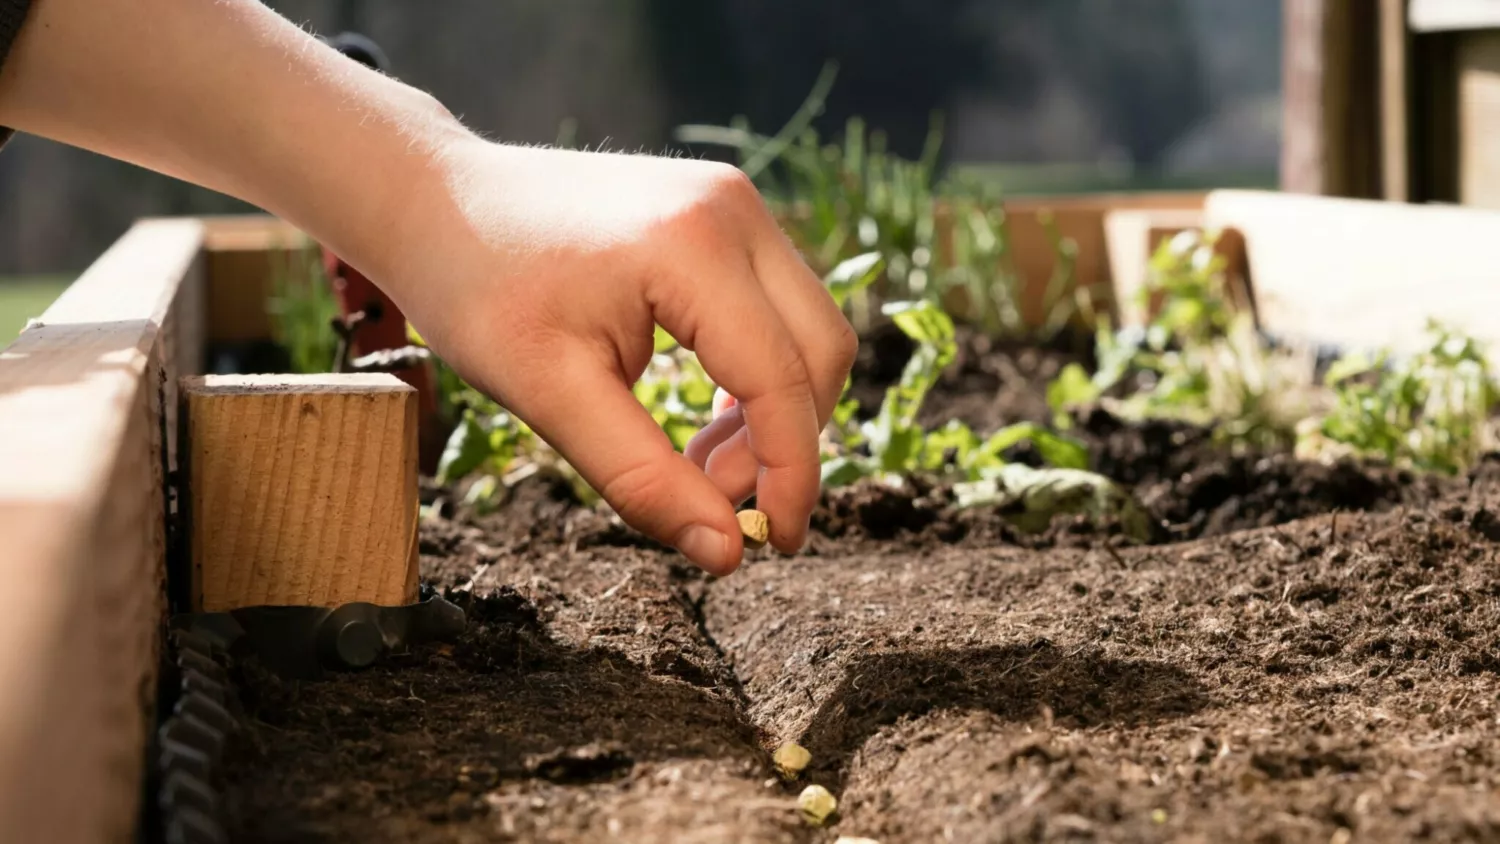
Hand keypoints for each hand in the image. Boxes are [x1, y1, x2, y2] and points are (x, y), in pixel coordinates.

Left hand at [377, 140, 856, 574]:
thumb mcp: (550, 397)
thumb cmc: (477, 289)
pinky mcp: (724, 212)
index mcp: (692, 247)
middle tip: (715, 499)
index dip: (790, 475)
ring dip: (774, 411)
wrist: (435, 199)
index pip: (782, 380)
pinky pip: (777, 307)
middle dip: (786, 443)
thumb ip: (643, 479)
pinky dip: (759, 373)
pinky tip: (707, 416)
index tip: (772, 543)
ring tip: (701, 462)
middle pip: (820, 351)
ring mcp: (734, 201)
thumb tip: (727, 553)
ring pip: (807, 330)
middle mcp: (733, 209)